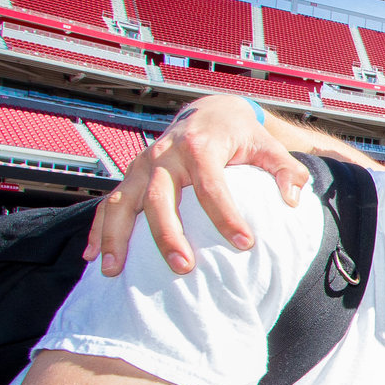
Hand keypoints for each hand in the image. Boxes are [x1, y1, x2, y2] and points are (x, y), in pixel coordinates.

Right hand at [84, 95, 307, 275]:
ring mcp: (142, 166)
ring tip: (115, 271)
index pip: (211, 186)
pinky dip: (98, 230)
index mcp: (200, 147)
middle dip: (168, 235)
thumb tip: (293, 198)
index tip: (245, 244)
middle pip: (158, 198)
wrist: (209, 112)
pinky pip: (109, 204)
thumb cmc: (240, 135)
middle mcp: (164, 155)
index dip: (227, 216)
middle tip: (184, 268)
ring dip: (115, 237)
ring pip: (122, 202)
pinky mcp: (131, 176)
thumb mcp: (268, 146)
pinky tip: (92, 258)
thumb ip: (285, 170)